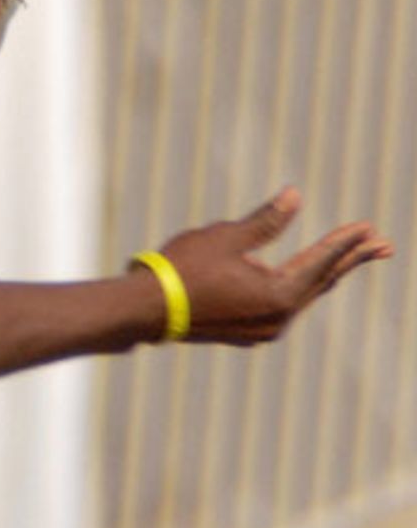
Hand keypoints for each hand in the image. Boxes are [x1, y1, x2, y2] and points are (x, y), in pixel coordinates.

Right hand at [150, 186, 390, 345]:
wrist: (145, 311)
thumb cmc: (182, 270)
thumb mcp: (227, 237)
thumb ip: (266, 220)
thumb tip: (295, 196)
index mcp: (278, 296)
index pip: (321, 262)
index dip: (345, 242)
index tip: (369, 227)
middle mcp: (277, 319)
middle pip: (322, 282)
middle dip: (351, 261)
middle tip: (384, 245)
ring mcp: (263, 330)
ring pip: (304, 296)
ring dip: (327, 274)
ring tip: (352, 258)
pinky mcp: (246, 332)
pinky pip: (285, 306)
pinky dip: (301, 288)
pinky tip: (305, 280)